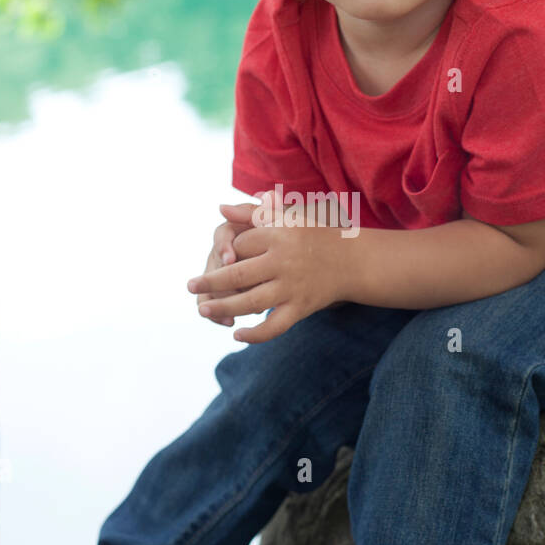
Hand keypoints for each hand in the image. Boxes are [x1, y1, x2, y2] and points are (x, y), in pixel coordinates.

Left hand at [187, 202, 346, 343]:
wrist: (355, 260)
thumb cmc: (315, 235)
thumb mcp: (287, 217)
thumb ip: (252, 213)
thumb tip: (220, 209)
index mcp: (278, 235)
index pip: (239, 245)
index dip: (224, 252)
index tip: (216, 258)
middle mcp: (283, 261)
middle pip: (237, 275)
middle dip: (209, 282)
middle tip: (190, 286)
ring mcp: (292, 287)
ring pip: (250, 302)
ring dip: (223, 307)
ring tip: (203, 309)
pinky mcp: (301, 308)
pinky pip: (274, 326)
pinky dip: (254, 335)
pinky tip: (237, 334)